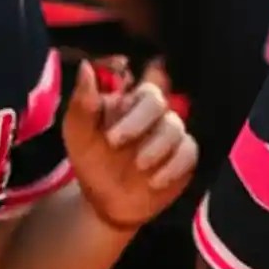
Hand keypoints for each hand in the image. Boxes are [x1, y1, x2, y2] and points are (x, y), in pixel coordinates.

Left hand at [62, 62, 197, 229]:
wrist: (106, 202)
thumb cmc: (91, 160)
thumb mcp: (79, 133)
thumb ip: (83, 103)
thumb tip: (86, 67)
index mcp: (131, 101)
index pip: (145, 77)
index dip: (145, 73)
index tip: (125, 89)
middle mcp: (155, 113)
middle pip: (157, 101)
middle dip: (138, 119)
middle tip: (113, 141)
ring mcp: (172, 133)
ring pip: (174, 127)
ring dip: (156, 146)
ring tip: (138, 165)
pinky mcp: (185, 156)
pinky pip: (189, 152)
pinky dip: (174, 166)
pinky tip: (155, 180)